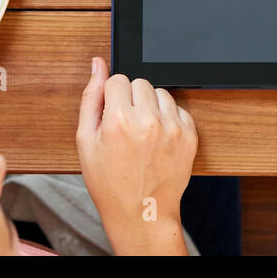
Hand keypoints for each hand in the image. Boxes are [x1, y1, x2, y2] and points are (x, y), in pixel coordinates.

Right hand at [76, 57, 197, 254]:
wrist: (141, 213)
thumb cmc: (109, 183)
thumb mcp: (86, 141)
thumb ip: (91, 97)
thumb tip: (98, 64)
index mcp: (119, 120)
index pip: (118, 79)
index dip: (111, 97)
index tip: (111, 115)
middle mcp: (149, 121)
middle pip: (140, 82)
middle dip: (131, 99)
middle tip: (126, 127)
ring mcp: (173, 128)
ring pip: (160, 92)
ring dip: (151, 106)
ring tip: (142, 134)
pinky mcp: (189, 135)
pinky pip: (178, 108)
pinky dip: (168, 118)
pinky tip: (157, 139)